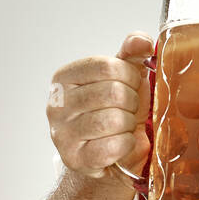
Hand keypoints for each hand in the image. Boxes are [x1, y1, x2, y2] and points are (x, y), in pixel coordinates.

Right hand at [47, 32, 153, 179]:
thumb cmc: (115, 110)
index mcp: (65, 77)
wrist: (107, 155)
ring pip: (114, 120)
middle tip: (128, 110)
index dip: (130, 77)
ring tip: (124, 126)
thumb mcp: (123, 77)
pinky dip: (126, 145)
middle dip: (132, 103)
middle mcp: (56, 104)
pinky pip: (113, 146)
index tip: (131, 85)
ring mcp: (62, 133)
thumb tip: (142, 41)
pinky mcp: (74, 158)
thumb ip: (132, 53)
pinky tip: (121, 143)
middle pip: (113, 93)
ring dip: (129, 124)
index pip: (108, 66)